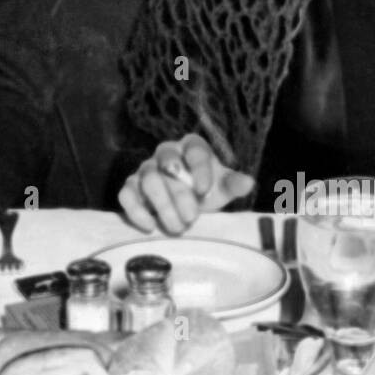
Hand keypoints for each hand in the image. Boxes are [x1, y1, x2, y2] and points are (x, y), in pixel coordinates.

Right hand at [118, 134, 254, 234]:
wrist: (186, 204)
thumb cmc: (205, 191)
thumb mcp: (223, 188)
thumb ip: (234, 184)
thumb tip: (248, 183)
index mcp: (191, 146)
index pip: (194, 150)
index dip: (199, 169)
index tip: (205, 190)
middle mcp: (166, 152)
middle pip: (167, 165)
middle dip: (180, 193)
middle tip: (191, 218)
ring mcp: (146, 169)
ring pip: (147, 180)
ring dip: (162, 206)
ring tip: (178, 227)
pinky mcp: (131, 187)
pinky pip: (126, 194)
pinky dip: (136, 211)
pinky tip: (150, 226)